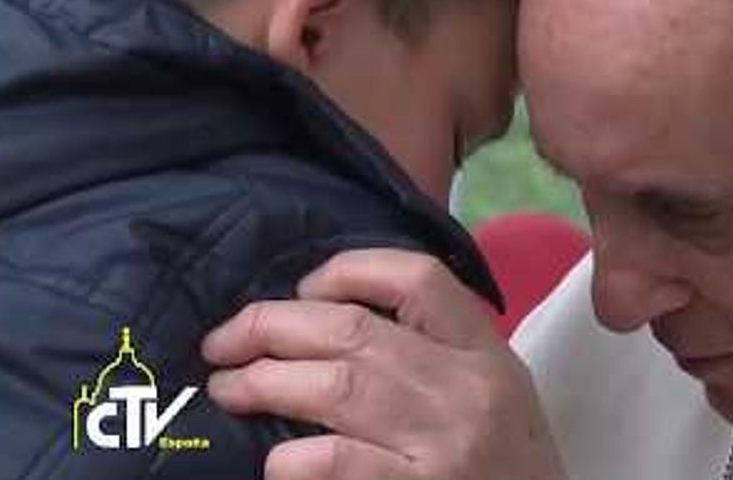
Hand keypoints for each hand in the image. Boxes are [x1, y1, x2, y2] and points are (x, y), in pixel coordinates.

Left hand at [203, 250, 567, 479]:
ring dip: (263, 383)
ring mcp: (443, 444)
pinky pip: (338, 463)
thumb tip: (323, 323)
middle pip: (353, 329)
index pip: (417, 278)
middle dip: (270, 327)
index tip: (303, 290)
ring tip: (228, 388)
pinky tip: (277, 460)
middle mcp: (467, 388)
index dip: (347, 272)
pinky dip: (293, 458)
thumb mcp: (494, 392)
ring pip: (336, 387)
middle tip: (224, 342)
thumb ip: (434, 354)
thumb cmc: (509, 467)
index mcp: (486, 352)